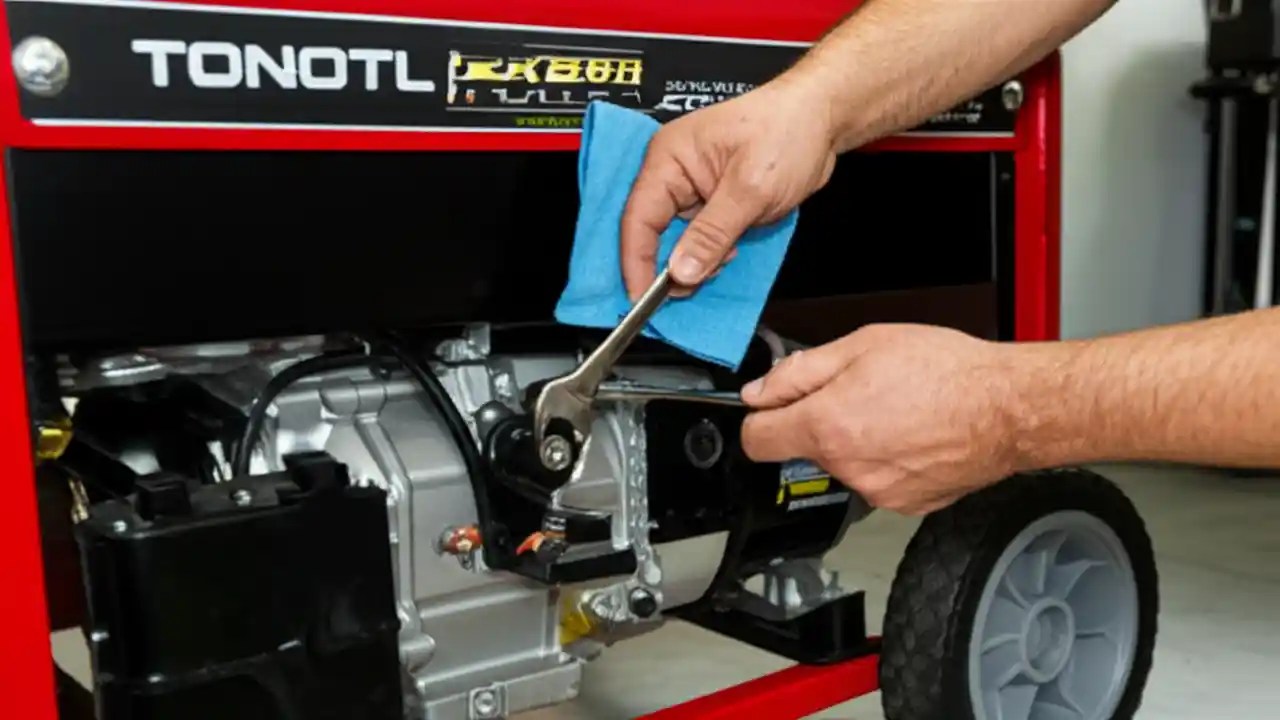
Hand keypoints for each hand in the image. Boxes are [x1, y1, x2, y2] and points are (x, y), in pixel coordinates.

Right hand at [620, 77, 838, 299]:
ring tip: (723, 260)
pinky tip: (730, 252)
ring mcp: (692, 187)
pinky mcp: (711, 201)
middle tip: (684, 293)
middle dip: (668, 265)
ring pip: (677, 240)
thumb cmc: (787, 131)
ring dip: (696, 260)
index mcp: (668, 157)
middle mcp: (673, 172)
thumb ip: (711, 234)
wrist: (821, 118)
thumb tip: (681, 272)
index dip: (635, 262)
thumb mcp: (750, 190)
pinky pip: (699, 237)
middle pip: (652, 232)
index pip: (637, 219)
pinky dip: (711, 252)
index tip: (640, 299)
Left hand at [739, 324, 1022, 514]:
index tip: (773, 406)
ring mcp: (876, 492)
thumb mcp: (862, 345)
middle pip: (803, 448)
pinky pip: (876, 480)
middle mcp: (847, 467)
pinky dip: (886, 459)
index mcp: (827, 426)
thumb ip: (799, 371)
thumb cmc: (947, 371)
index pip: (756, 440)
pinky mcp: (905, 504)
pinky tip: (913, 433)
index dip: (759, 418)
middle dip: (820, 420)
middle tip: (859, 391)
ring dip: (856, 439)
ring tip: (895, 409)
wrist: (1008, 408)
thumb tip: (760, 391)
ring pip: (843, 463)